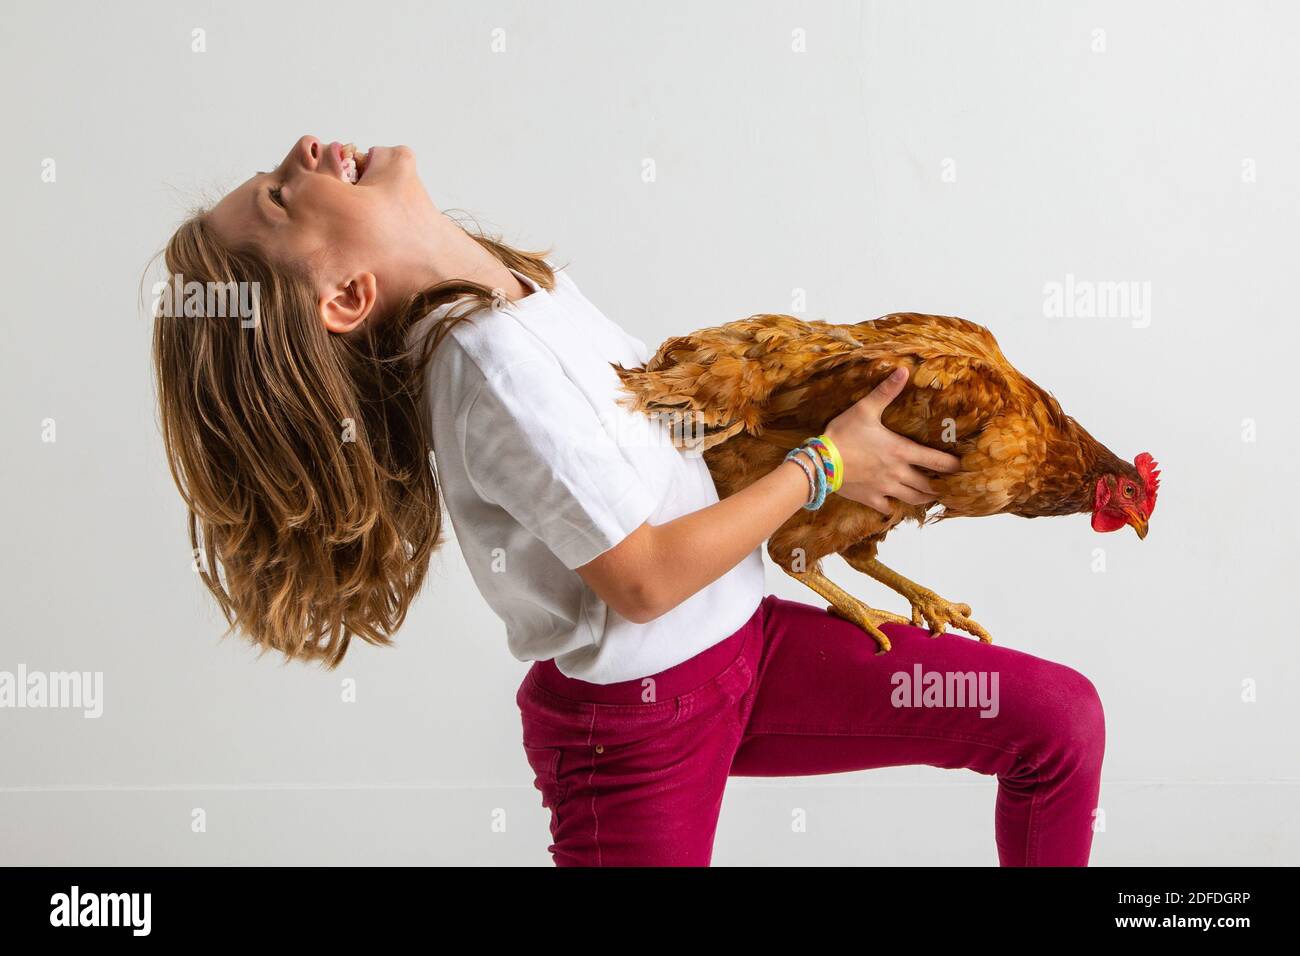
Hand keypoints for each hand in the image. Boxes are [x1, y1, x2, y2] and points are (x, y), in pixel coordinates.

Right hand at [822, 366, 961, 513]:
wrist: (820, 462)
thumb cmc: (844, 434)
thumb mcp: (865, 409)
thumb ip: (886, 391)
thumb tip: (903, 370)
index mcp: (901, 451)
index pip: (936, 461)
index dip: (953, 466)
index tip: (963, 467)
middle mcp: (898, 473)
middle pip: (928, 486)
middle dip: (942, 486)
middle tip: (950, 485)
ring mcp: (885, 488)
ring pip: (912, 499)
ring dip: (924, 497)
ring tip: (931, 495)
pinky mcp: (870, 498)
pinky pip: (888, 508)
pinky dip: (893, 506)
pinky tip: (894, 503)